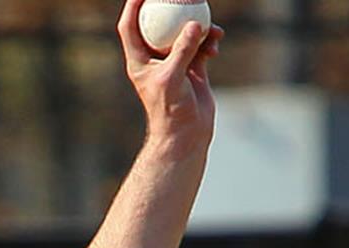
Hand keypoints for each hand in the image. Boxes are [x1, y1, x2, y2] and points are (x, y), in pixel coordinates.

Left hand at [119, 0, 221, 150]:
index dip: (134, 5)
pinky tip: (217, 43)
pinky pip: (201, 45)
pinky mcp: (193, 68)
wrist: (186, 134)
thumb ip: (182, 49)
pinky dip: (209, 42)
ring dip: (198, 27)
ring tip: (211, 29)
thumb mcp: (173, 77)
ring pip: (184, 33)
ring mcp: (174, 62)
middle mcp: (154, 58)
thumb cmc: (171, 110)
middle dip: (169, 7)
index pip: (130, 26)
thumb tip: (194, 23)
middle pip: (158, 24)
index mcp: (139, 60)